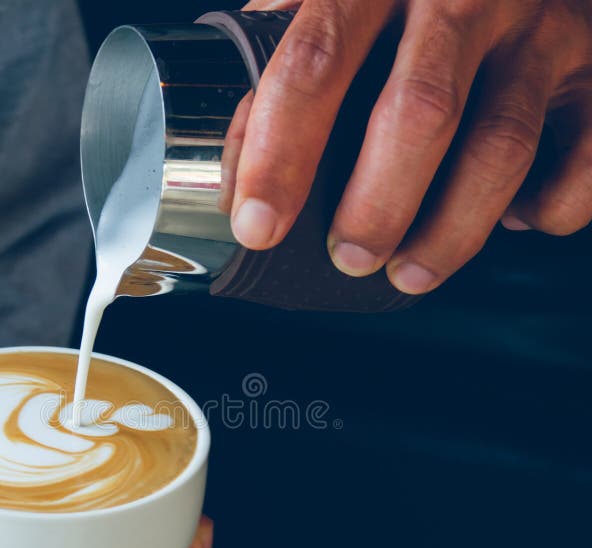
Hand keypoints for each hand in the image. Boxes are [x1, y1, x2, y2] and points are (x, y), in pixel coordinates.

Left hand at [231, 0, 591, 292]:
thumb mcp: (340, 0)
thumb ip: (288, 63)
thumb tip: (237, 168)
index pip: (316, 64)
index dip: (279, 155)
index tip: (257, 225)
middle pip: (418, 112)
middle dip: (375, 206)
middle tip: (349, 258)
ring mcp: (542, 27)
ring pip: (500, 148)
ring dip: (450, 232)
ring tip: (410, 273)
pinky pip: (581, 160)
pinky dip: (546, 209)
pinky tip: (510, 220)